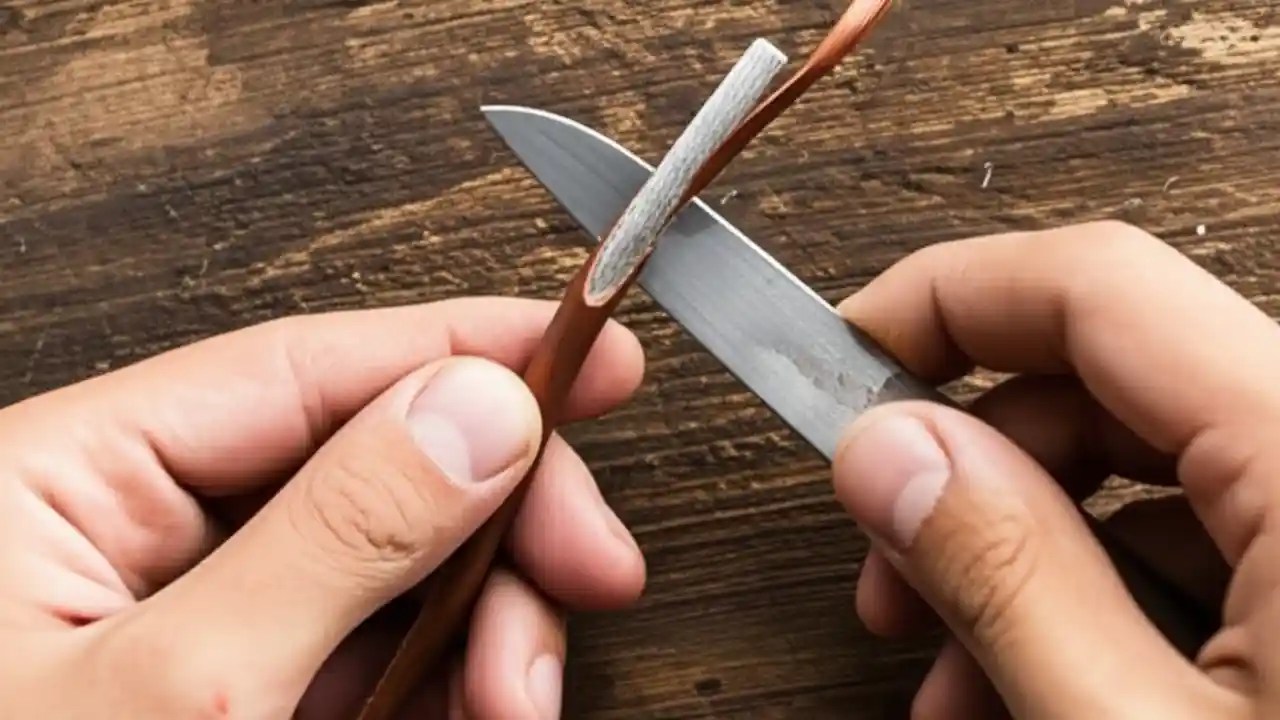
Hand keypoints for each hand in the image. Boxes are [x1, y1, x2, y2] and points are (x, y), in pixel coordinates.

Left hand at [0, 297, 645, 718]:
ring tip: (517, 704)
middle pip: (377, 459)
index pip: (308, 366)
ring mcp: (212, 617)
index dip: (467, 349)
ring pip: (402, 563)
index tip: (593, 356)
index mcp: (73, 480)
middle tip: (595, 565)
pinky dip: (456, 682)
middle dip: (502, 516)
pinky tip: (480, 717)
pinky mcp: (258, 691)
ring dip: (490, 624)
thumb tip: (476, 410)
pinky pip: (389, 652)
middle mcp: (144, 534)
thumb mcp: (183, 697)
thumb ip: (335, 535)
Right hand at [831, 221, 1275, 717]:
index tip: (846, 356)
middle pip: (1111, 378)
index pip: (1097, 288)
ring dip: (1025, 551)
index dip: (948, 301)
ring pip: (1150, 470)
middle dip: (972, 461)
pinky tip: (1040, 691)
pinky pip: (1205, 544)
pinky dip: (1102, 600)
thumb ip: (1009, 576)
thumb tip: (888, 450)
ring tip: (952, 681)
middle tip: (886, 561)